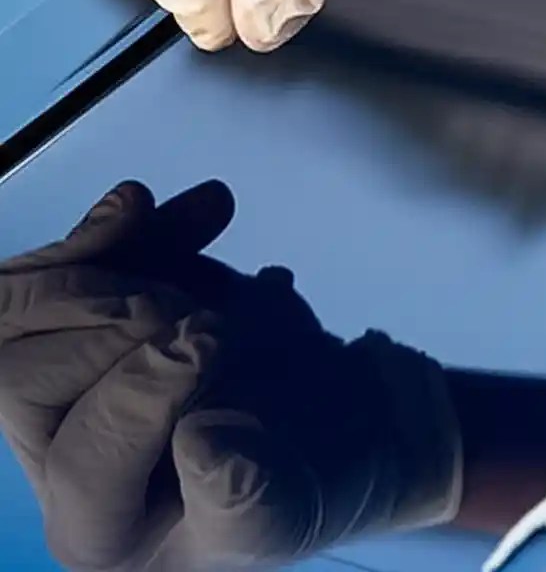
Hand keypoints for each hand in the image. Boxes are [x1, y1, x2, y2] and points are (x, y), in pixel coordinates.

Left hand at [0, 180, 459, 570]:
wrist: (333, 422)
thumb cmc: (306, 481)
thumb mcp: (286, 512)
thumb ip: (246, 496)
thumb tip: (204, 438)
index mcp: (96, 523)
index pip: (81, 458)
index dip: (145, 392)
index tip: (220, 339)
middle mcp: (53, 451)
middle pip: (14, 376)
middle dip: (109, 326)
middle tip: (198, 313)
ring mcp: (62, 374)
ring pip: (11, 308)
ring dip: (88, 262)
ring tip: (170, 251)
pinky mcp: (92, 311)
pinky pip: (62, 259)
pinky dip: (115, 225)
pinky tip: (172, 204)